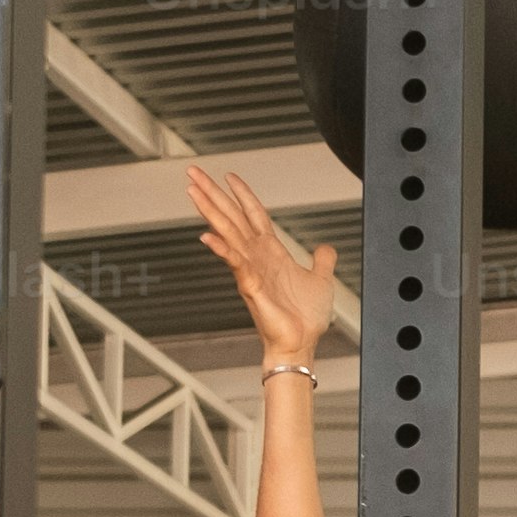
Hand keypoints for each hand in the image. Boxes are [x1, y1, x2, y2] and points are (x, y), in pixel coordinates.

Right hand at [187, 163, 341, 368]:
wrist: (301, 344)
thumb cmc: (305, 319)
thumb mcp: (321, 280)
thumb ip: (322, 261)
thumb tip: (325, 248)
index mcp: (272, 252)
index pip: (253, 215)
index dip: (242, 194)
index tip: (229, 176)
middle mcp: (257, 257)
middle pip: (231, 216)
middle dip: (212, 193)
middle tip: (192, 172)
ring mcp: (250, 270)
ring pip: (227, 232)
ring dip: (209, 210)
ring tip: (192, 190)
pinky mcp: (251, 286)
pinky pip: (235, 263)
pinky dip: (222, 248)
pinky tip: (206, 235)